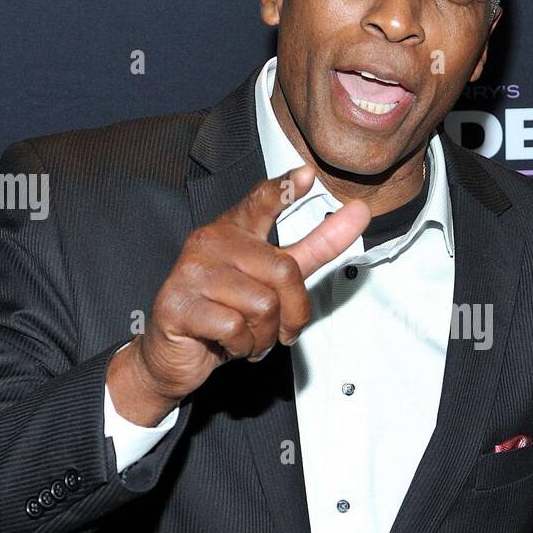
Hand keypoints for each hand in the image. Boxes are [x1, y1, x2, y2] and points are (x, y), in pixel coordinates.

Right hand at [107, 163, 369, 424]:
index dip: (285, 189)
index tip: (307, 175)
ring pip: (262, 304)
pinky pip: (235, 326)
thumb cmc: (225, 316)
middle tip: (280, 330)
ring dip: (265, 335)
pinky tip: (228, 344)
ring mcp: (190, 272)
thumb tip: (358, 213)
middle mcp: (210, 242)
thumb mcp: (275, 280)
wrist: (175, 356)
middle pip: (283, 271)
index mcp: (234, 232)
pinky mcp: (177, 304)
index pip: (261, 202)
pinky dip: (242, 346)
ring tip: (248, 337)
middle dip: (292, 312)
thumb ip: (313, 248)